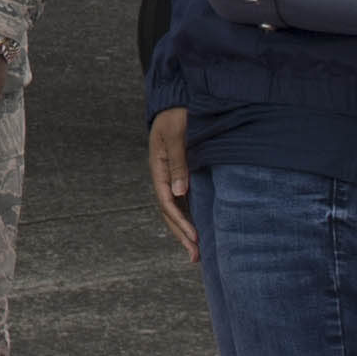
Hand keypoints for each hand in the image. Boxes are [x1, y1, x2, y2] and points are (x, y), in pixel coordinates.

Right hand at [147, 106, 200, 262]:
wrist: (178, 99)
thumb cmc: (178, 113)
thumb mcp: (176, 134)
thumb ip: (178, 161)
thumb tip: (179, 192)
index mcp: (158, 167)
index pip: (166, 201)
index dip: (180, 221)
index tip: (195, 237)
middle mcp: (163, 175)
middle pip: (169, 211)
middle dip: (181, 234)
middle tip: (195, 256)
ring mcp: (172, 177)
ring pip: (175, 209)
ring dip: (184, 230)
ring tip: (196, 253)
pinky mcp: (182, 175)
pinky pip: (183, 201)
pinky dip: (189, 217)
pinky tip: (198, 230)